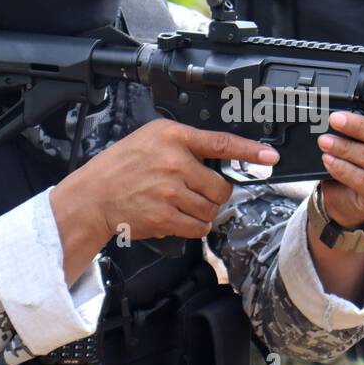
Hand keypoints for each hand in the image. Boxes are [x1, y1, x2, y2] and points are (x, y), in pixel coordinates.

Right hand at [53, 119, 278, 244]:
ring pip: (211, 209)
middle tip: (195, 192)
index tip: (270, 157)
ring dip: (203, 212)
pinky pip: (198, 227)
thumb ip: (185, 144)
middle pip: (221, 187)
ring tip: (180, 204)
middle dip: (214, 194)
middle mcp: (174, 162)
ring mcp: (170, 191)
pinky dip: (194, 227)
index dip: (250, 150)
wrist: (93, 196)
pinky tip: (177, 217)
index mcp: (173, 137)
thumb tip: (220, 157)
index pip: (221, 143)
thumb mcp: (152, 138)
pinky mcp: (165, 217)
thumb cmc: (121, 166)